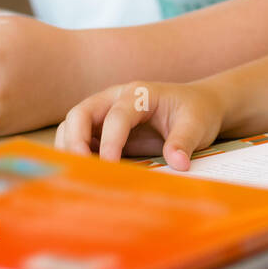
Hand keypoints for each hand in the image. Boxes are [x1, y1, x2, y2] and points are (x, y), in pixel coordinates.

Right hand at [55, 80, 226, 168]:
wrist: (198, 107)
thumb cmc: (196, 112)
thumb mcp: (197, 124)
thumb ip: (184, 142)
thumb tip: (178, 165)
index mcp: (139, 94)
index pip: (117, 115)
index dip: (110, 141)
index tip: (110, 165)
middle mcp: (115, 99)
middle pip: (80, 113)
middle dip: (74, 141)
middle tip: (79, 168)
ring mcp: (106, 113)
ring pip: (73, 126)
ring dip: (69, 148)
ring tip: (77, 174)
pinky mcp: (103, 130)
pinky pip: (80, 140)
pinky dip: (75, 155)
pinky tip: (82, 174)